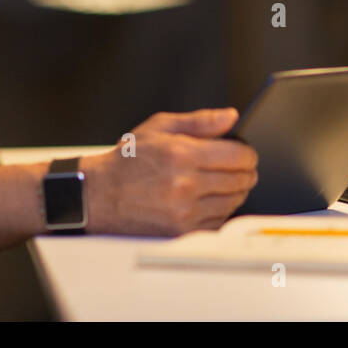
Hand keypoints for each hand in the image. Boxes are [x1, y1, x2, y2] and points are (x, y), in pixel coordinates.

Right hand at [82, 108, 258, 235]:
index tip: (245, 152)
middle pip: (240, 180)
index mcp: (182, 155)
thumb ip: (199, 121)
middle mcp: (185, 185)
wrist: (99, 195)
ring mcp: (184, 211)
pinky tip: (209, 198)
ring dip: (235, 191)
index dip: (248, 153)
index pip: (238, 155)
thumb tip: (231, 117)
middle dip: (245, 171)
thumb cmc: (128, 159)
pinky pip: (218, 221)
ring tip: (223, 181)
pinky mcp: (181, 231)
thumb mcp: (159, 127)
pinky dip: (221, 210)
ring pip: (233, 202)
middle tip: (239, 166)